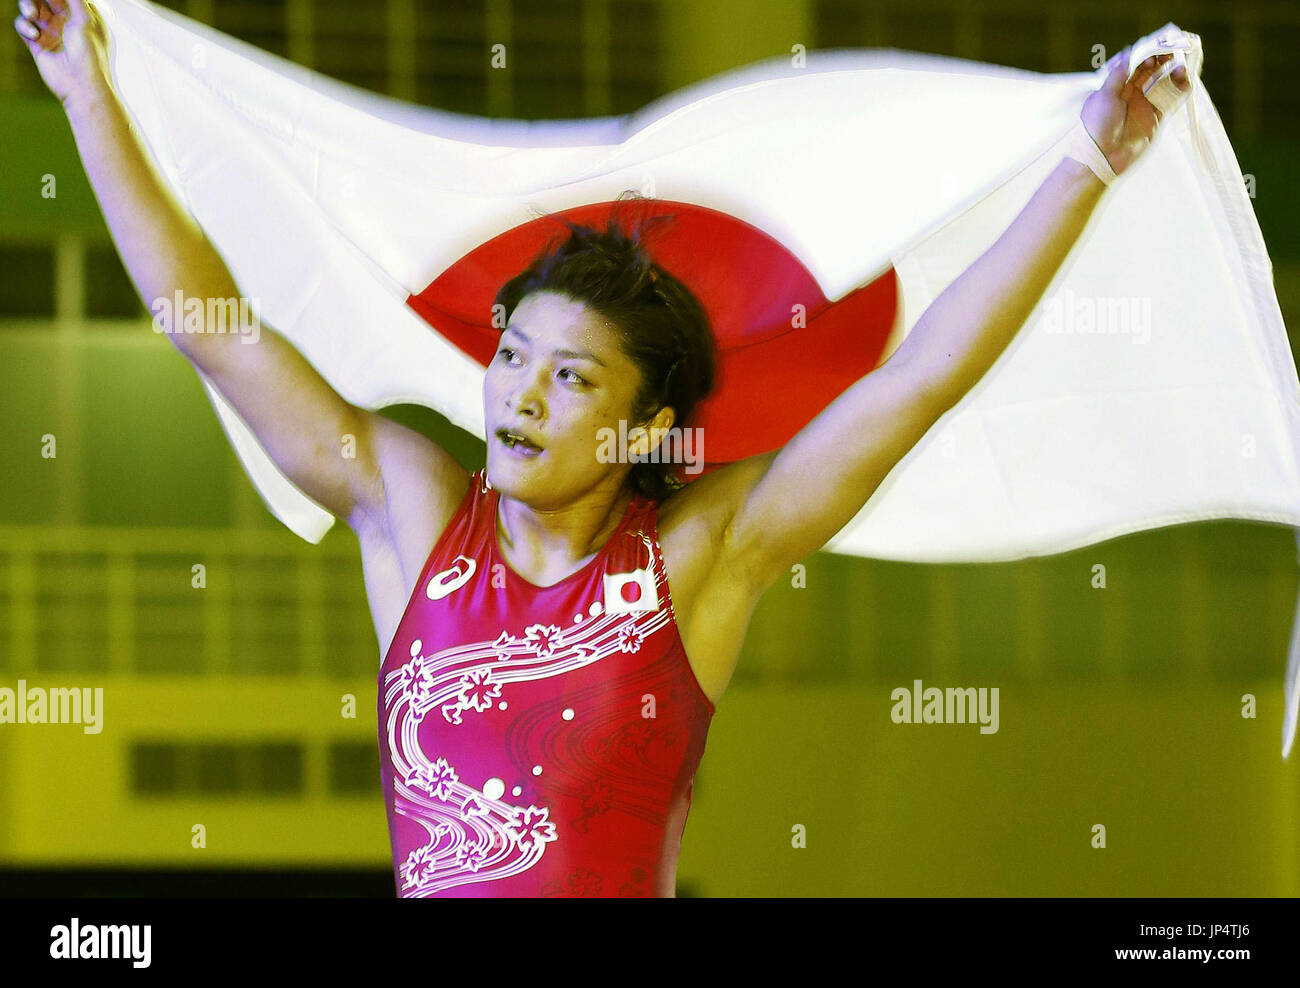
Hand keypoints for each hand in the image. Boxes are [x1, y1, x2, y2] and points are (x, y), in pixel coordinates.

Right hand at [13, 0, 112, 107]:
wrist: (82, 85)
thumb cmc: (90, 54)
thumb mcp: (86, 18)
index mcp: (82, 16)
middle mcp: (66, 23)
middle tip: (36, 4)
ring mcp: (50, 33)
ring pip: (30, 8)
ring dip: (27, 6)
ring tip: (31, 14)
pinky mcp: (37, 43)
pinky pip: (23, 25)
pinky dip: (24, 25)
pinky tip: (35, 34)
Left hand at [1081, 46, 1189, 175]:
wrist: (1101, 157)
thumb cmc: (1096, 125)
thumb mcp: (1103, 95)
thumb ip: (1118, 75)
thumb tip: (1129, 53)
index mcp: (1117, 87)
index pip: (1136, 64)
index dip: (1147, 54)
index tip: (1157, 46)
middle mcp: (1132, 95)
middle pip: (1152, 71)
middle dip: (1162, 58)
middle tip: (1172, 50)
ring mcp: (1145, 106)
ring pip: (1164, 83)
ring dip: (1173, 71)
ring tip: (1180, 63)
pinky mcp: (1156, 118)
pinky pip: (1172, 100)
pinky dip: (1180, 88)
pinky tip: (1183, 77)